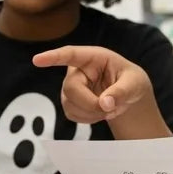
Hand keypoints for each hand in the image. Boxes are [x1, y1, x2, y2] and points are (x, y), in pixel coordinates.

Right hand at [32, 46, 164, 137]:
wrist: (128, 97)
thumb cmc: (131, 82)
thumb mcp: (135, 84)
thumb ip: (122, 92)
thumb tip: (104, 104)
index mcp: (93, 57)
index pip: (70, 55)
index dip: (53, 57)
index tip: (37, 60)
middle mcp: (78, 70)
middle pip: (70, 88)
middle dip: (89, 103)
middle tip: (109, 109)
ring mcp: (71, 87)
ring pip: (69, 103)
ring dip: (90, 113)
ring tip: (109, 109)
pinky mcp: (70, 102)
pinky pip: (71, 114)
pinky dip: (87, 119)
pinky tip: (99, 114)